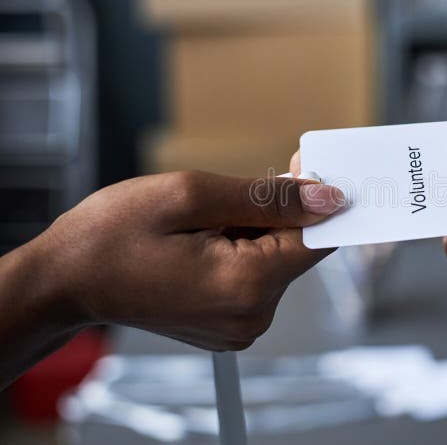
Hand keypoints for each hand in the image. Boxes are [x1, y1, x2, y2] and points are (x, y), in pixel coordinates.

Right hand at [26, 171, 343, 350]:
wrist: (65, 281)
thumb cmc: (113, 234)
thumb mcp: (192, 195)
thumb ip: (270, 198)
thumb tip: (329, 197)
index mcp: (247, 285)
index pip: (318, 239)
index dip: (316, 199)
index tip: (298, 169)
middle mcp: (252, 316)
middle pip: (296, 250)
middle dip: (275, 214)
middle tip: (232, 191)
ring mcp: (240, 328)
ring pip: (276, 262)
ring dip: (254, 232)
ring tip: (204, 223)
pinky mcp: (229, 327)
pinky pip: (255, 278)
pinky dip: (242, 252)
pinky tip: (204, 243)